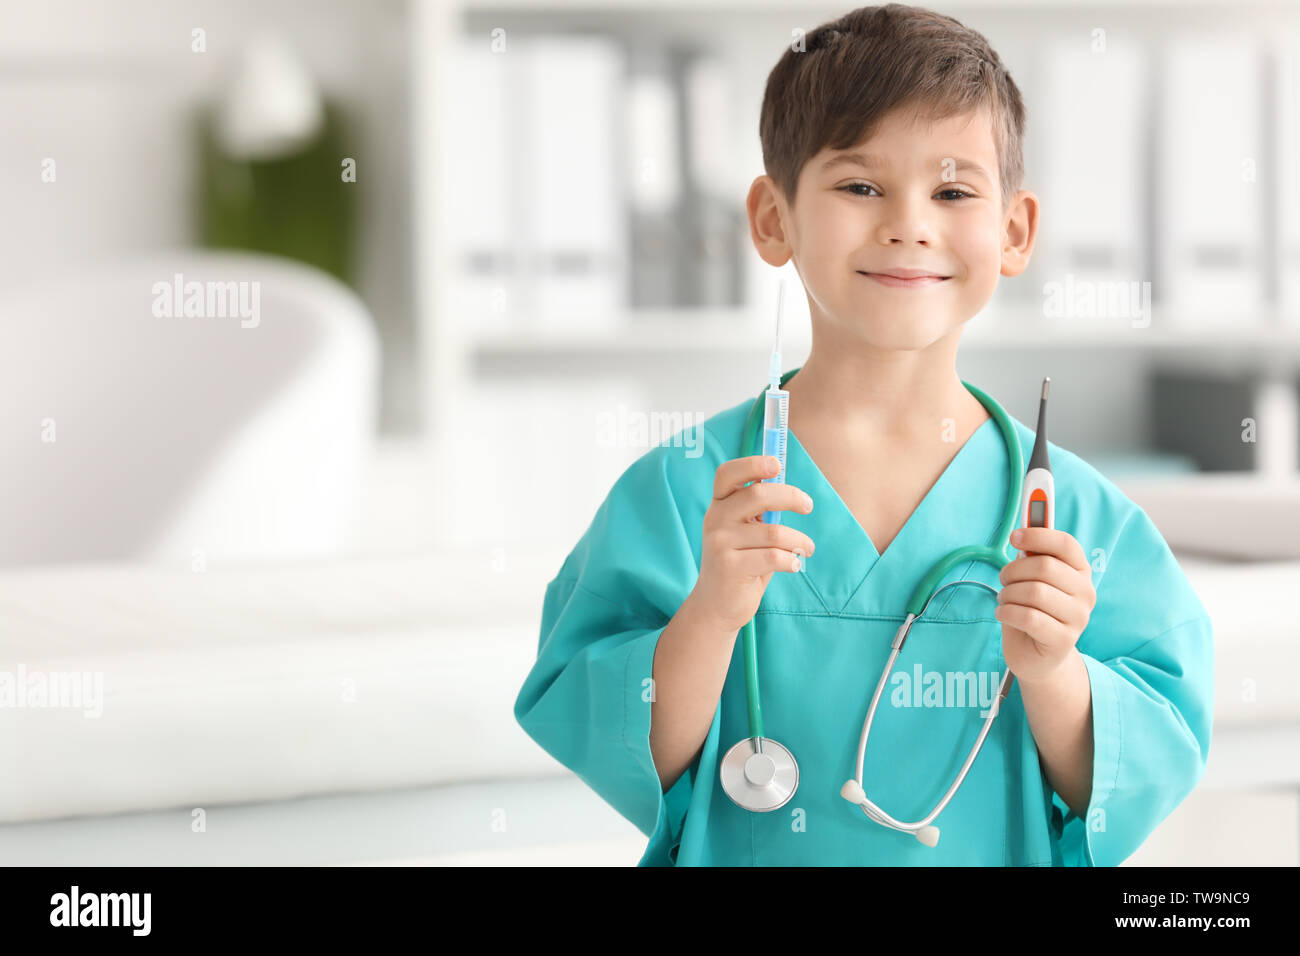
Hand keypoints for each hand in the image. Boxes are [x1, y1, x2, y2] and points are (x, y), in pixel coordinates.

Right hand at [691, 455, 815, 635]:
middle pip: (758, 496)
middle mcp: (715, 520)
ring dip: (799, 541)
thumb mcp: (745, 531)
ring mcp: (720, 544)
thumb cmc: (741, 562)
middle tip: (808, 506)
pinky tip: (794, 565)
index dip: (752, 464)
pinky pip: (773, 557)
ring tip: (807, 548)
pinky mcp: (730, 568)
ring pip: (774, 532)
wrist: (716, 605)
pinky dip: (792, 560)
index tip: (777, 465)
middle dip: (791, 497)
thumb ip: (760, 511)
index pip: (728, 474)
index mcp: (719, 505)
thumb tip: (792, 490)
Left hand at [995, 526, 1096, 684]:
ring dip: (1008, 594)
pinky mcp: (1064, 640)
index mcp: (1080, 572)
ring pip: (1034, 592)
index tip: (1014, 537)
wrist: (1037, 656)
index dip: (1038, 535)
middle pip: (1045, 567)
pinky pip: (1028, 617)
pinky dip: (1007, 612)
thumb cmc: (1032, 609)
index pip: (1066, 544)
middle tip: (1004, 581)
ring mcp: (1078, 618)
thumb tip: (1022, 533)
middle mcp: (1086, 593)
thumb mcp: (1031, 579)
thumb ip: (1031, 556)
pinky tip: (1003, 614)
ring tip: (1005, 600)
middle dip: (1013, 571)